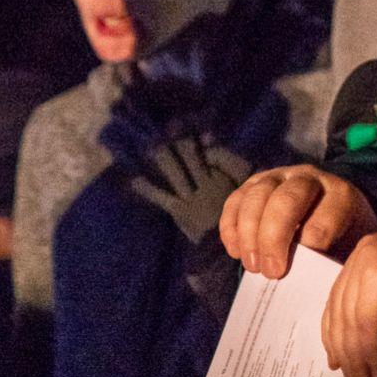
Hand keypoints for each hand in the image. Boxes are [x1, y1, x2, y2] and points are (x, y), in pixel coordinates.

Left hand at [127, 136, 251, 241]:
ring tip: (153, 146)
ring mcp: (193, 197)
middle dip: (181, 143)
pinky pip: (162, 197)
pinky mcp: (180, 210)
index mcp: (225, 179)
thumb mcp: (241, 192)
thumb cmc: (237, 219)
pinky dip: (148, 189)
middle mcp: (208, 183)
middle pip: (192, 157)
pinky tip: (134, 181)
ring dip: (165, 158)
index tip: (198, 133)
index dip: (203, 141)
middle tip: (170, 129)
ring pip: (177, 172)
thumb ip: (229, 167)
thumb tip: (209, 143)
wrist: (226, 248)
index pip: (214, 153)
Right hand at [219, 163, 376, 278]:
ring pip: (257, 197)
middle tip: (271, 273)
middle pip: (286, 201)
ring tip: (253, 267)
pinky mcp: (255, 183)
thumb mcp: (348, 248)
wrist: (330, 213)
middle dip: (273, 239)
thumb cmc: (340, 239)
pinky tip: (236, 252)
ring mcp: (280, 176)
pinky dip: (231, 227)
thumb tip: (313, 282)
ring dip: (249, 235)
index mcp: (341, 194)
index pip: (325, 215)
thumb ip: (334, 260)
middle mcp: (309, 178)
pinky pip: (236, 200)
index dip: (311, 244)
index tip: (299, 269)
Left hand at [321, 230, 376, 376]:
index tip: (339, 358)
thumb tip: (366, 347)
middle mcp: (365, 253)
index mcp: (370, 249)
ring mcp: (369, 264)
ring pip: (352, 325)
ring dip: (360, 361)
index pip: (340, 298)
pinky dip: (373, 355)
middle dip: (347, 353)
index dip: (336, 333)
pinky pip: (367, 330)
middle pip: (341, 312)